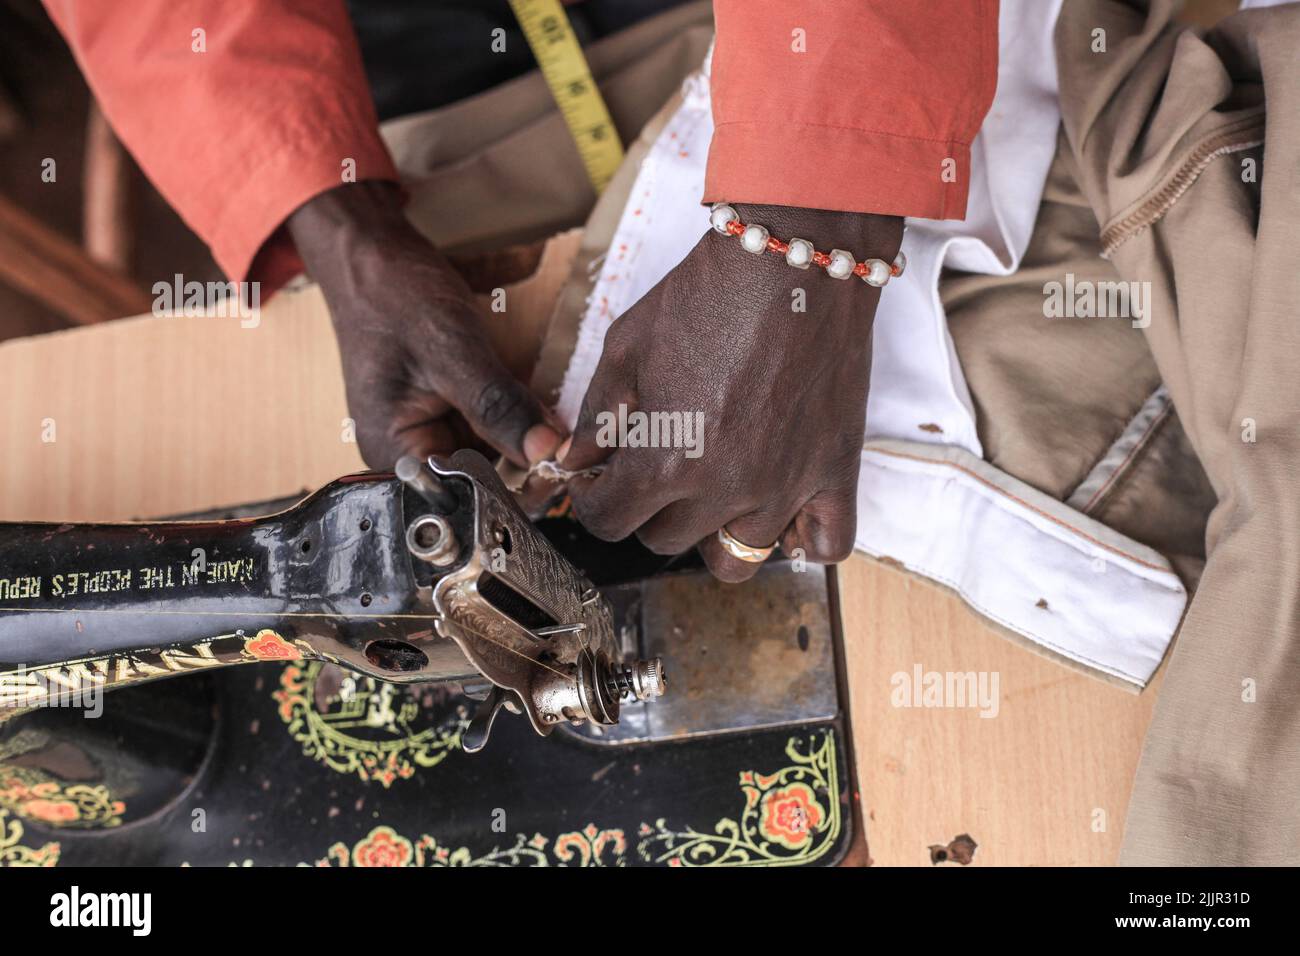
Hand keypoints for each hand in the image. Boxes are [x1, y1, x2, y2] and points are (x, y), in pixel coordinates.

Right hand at [287, 182, 561, 469]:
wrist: (372, 255)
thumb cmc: (392, 295)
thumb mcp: (452, 350)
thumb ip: (497, 406)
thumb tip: (545, 452)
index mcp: (392, 453)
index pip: (460, 496)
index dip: (513, 487)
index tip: (560, 471)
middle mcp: (407, 453)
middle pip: (481, 478)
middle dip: (524, 458)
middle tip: (568, 443)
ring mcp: (427, 432)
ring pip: (493, 453)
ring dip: (524, 435)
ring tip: (552, 417)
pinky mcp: (445, 412)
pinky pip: (490, 427)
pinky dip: (515, 415)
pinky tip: (536, 403)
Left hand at [563, 203, 902, 581]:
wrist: (793, 259)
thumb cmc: (708, 294)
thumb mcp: (628, 346)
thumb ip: (598, 414)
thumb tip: (577, 462)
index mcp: (663, 460)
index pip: (610, 521)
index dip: (598, 501)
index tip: (605, 484)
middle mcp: (722, 487)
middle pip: (666, 540)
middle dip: (651, 509)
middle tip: (660, 467)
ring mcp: (783, 487)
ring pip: (734, 558)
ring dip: (716, 530)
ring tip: (716, 489)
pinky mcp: (835, 473)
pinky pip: (825, 547)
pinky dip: (802, 540)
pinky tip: (782, 512)